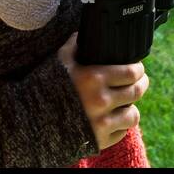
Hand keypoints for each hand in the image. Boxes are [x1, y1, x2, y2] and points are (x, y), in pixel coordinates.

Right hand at [56, 32, 147, 151]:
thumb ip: (75, 45)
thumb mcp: (60, 61)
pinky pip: (121, 133)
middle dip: (141, 84)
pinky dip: (120, 126)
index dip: (138, 69)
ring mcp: (102, 123)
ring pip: (133, 115)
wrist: (32, 121)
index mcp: (94, 78)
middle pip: (136, 92)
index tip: (137, 67)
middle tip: (139, 81)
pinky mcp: (100, 141)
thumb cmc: (47, 86)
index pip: (132, 72)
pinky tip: (114, 118)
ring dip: (131, 107)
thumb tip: (84, 33)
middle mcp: (101, 101)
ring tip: (127, 102)